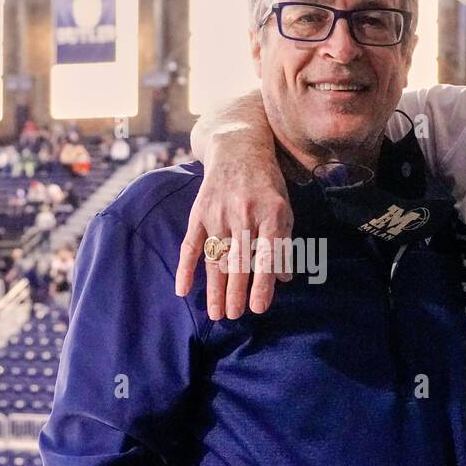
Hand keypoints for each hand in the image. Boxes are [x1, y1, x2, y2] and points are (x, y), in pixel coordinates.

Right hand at [175, 125, 293, 318]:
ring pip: (216, 258)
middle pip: (239, 261)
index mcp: (270, 214)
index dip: (262, 283)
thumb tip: (283, 279)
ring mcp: (218, 213)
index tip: (258, 308)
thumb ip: (284, 242)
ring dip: (214, 288)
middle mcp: (243, 214)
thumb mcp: (283, 208)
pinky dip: (185, 268)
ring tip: (216, 314)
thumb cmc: (266, 184)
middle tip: (234, 317)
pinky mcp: (199, 212)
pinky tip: (182, 290)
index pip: (267, 255)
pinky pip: (190, 244)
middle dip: (236, 292)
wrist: (238, 149)